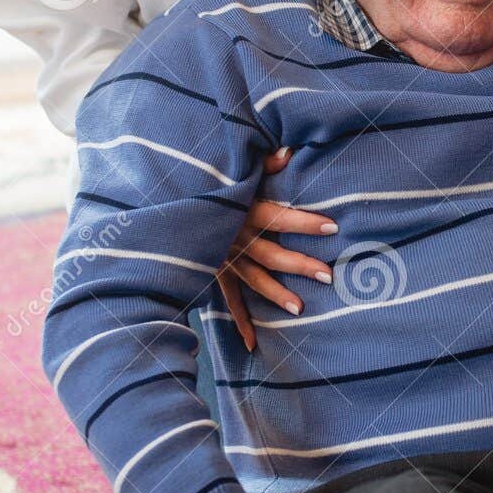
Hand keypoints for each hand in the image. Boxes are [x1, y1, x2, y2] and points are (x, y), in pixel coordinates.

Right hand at [218, 147, 337, 350]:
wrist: (158, 205)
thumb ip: (262, 163)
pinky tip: (252, 343)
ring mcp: (222, 258)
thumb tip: (289, 149)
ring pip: (253, 279)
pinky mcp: (211, 271)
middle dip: (299, 264)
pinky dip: (239, 321)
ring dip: (276, 294)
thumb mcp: (231, 170)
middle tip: (327, 275)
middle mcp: (234, 237)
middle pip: (272, 254)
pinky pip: (227, 299)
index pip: (280, 217)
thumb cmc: (203, 183)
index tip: (333, 226)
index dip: (306, 222)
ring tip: (300, 309)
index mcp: (243, 211)